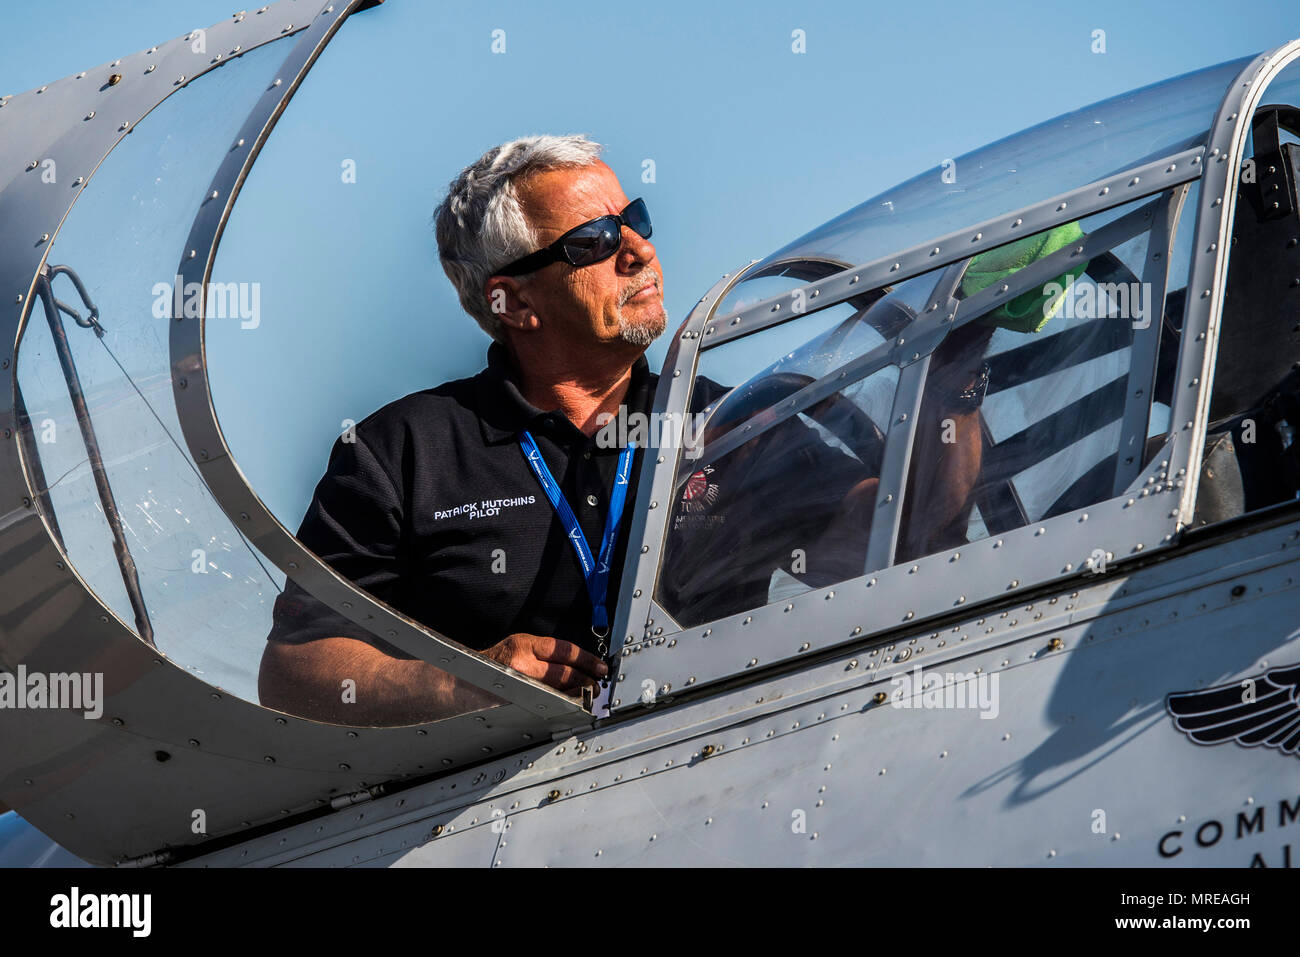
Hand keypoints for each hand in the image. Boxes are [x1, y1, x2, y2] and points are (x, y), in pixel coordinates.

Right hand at [483, 633, 607, 693]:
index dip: (586, 660)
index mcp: (524, 645)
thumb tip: (578, 666)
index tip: (600, 667)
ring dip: (576, 694)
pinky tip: (569, 705)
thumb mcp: (519, 647)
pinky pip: (545, 705)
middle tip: (596, 685)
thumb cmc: (494, 664)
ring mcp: (517, 685)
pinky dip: (560, 705)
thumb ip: (544, 654)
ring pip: (557, 692)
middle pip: (564, 674)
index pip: (564, 651)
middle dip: (585, 680)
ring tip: (587, 696)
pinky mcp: (514, 703)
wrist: (464, 680)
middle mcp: (521, 663)